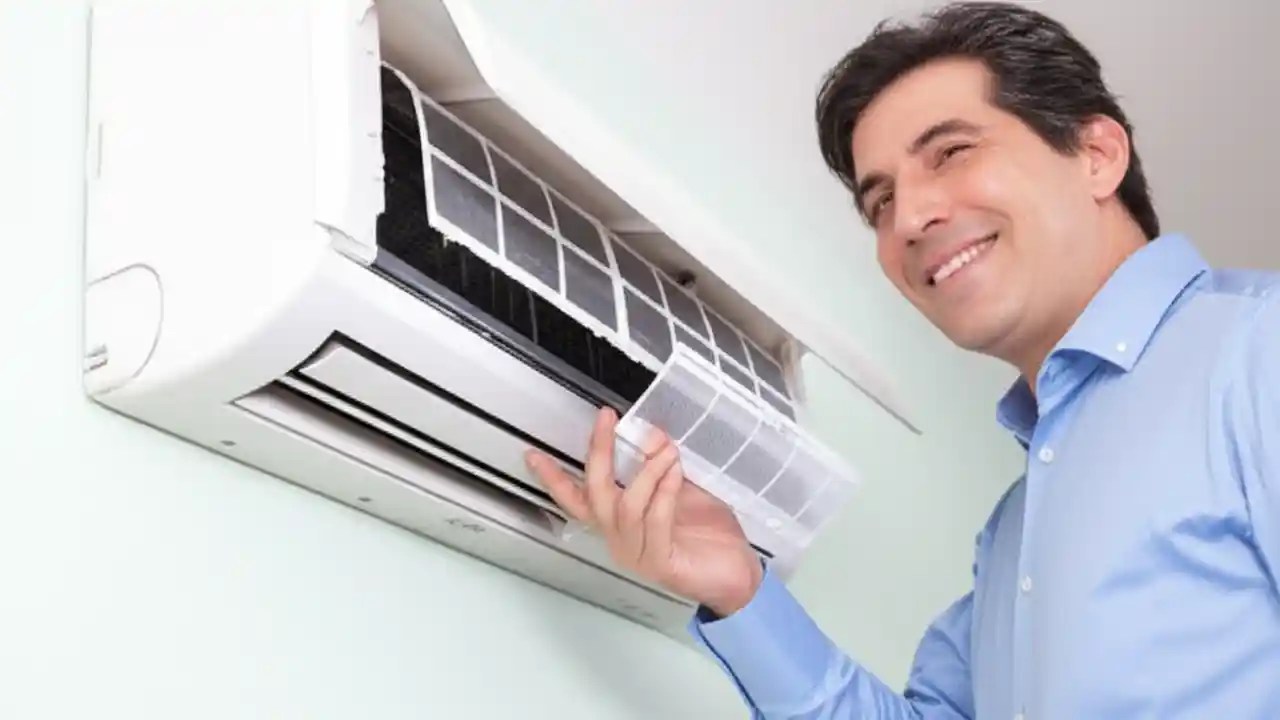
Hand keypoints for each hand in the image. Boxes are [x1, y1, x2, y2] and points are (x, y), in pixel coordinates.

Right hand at [524, 407, 763, 617]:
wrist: (739, 576)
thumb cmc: (710, 536)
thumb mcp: (683, 490)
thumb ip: (663, 468)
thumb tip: (650, 434)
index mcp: (620, 524)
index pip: (577, 500)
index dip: (553, 479)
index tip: (532, 453)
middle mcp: (621, 541)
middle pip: (595, 495)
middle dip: (599, 453)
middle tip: (607, 420)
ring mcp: (638, 555)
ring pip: (625, 506)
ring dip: (647, 472)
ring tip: (666, 451)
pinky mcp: (661, 563)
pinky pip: (654, 521)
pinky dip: (664, 492)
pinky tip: (676, 473)